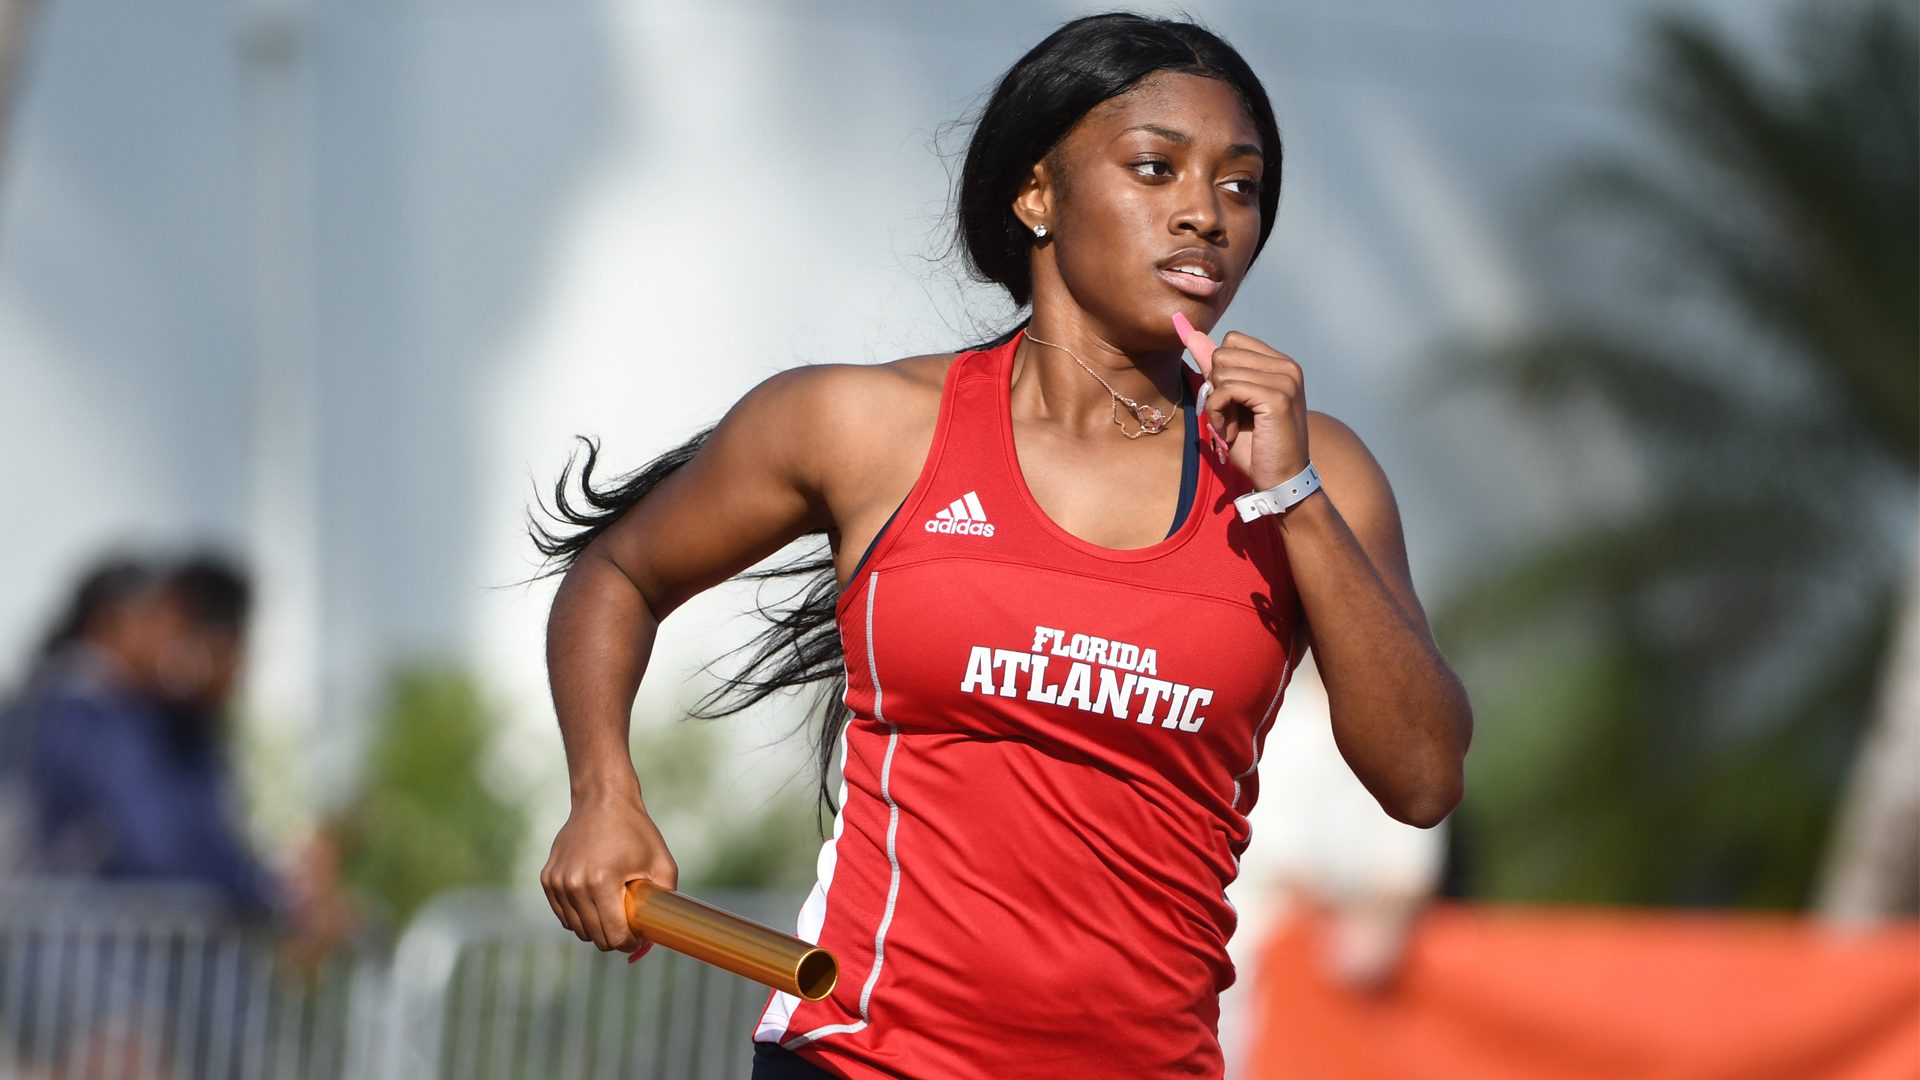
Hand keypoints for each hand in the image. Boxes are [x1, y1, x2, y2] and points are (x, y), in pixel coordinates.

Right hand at [541, 786, 678, 952]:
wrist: (602, 800)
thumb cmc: (636, 831)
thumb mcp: (662, 863)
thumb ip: (665, 900)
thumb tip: (659, 933)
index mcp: (602, 882)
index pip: (613, 935)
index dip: (630, 943)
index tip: (639, 937)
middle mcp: (574, 885)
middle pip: (594, 936)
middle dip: (614, 939)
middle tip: (629, 928)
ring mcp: (557, 882)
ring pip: (577, 929)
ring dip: (596, 928)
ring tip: (613, 911)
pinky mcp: (548, 879)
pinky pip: (564, 915)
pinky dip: (580, 916)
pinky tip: (596, 902)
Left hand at [1201, 331, 1310, 490]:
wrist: (1280, 481)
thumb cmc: (1256, 446)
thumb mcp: (1230, 401)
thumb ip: (1216, 368)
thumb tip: (1190, 335)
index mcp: (1280, 363)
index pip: (1232, 340)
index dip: (1220, 370)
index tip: (1232, 400)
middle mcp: (1288, 366)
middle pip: (1223, 353)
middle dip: (1216, 387)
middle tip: (1232, 416)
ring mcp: (1285, 380)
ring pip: (1221, 371)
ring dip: (1217, 404)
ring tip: (1234, 425)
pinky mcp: (1277, 398)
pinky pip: (1226, 389)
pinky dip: (1218, 412)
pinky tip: (1232, 431)